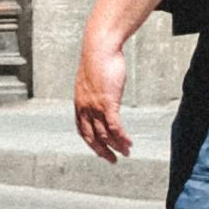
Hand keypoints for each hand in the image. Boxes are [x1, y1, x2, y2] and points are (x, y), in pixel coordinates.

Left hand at [74, 27, 131, 164]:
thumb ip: (94, 89)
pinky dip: (122, 138)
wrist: (99, 48)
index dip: (91, 142)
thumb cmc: (97, 59)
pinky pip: (115, 127)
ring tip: (126, 152)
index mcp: (79, 103)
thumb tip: (101, 90)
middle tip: (112, 160)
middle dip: (102, 151)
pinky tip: (129, 143)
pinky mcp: (108, 103)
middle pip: (91, 137)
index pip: (82, 129)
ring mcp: (95, 107)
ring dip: (116, 146)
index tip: (99, 149)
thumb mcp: (92, 78)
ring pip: (105, 134)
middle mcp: (84, 108)